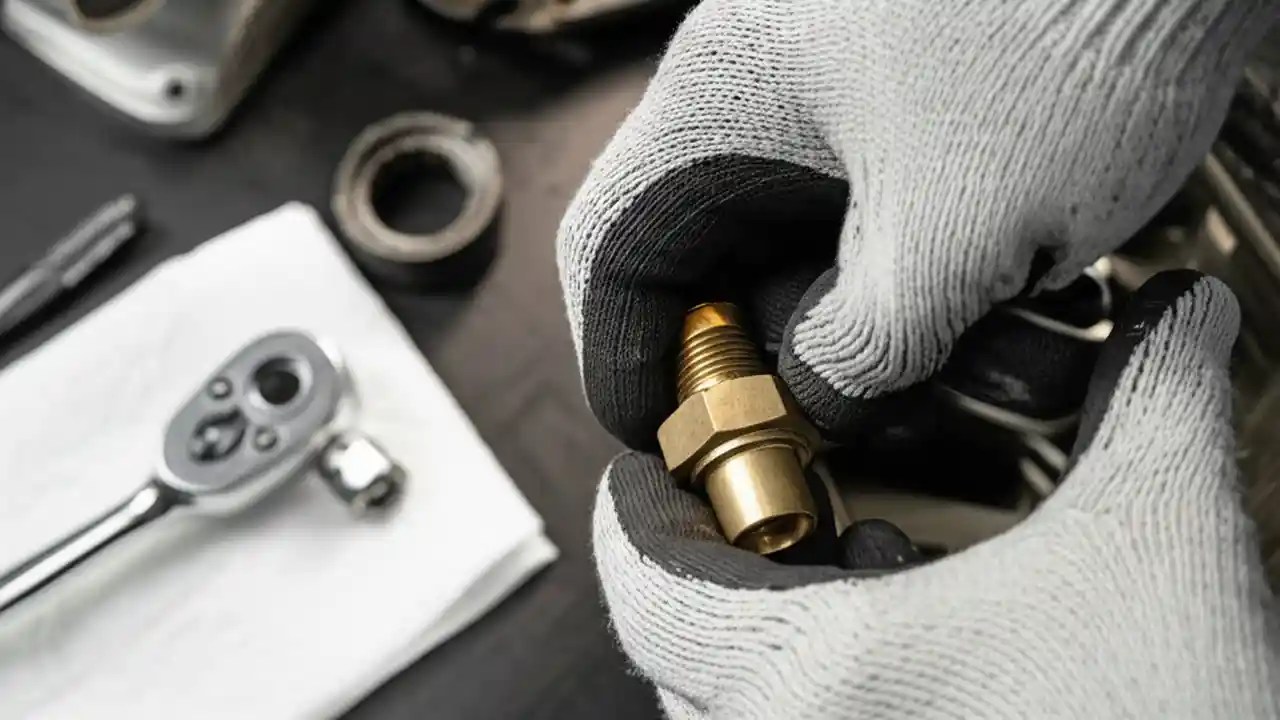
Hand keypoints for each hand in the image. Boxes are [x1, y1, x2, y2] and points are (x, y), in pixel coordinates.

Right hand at [557, 0, 1277, 445]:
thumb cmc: (1070, 22)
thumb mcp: (947, 239)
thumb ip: (859, 352)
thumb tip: (822, 402)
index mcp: (726, 102)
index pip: (618, 248)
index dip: (624, 357)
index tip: (659, 435)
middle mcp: (772, 96)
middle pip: (734, 268)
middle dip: (806, 365)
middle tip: (867, 422)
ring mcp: (852, 98)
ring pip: (837, 257)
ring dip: (918, 335)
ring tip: (1025, 362)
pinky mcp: (929, 108)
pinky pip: (910, 223)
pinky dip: (965, 284)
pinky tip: (1049, 308)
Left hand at [593, 273, 1278, 717]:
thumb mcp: (1160, 540)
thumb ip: (1155, 395)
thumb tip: (1183, 308)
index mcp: (810, 676)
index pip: (642, 584)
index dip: (637, 503)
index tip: (661, 452)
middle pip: (674, 640)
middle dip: (717, 550)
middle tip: (769, 485)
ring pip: (723, 700)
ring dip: (765, 616)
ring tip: (854, 554)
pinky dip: (811, 678)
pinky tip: (907, 641)